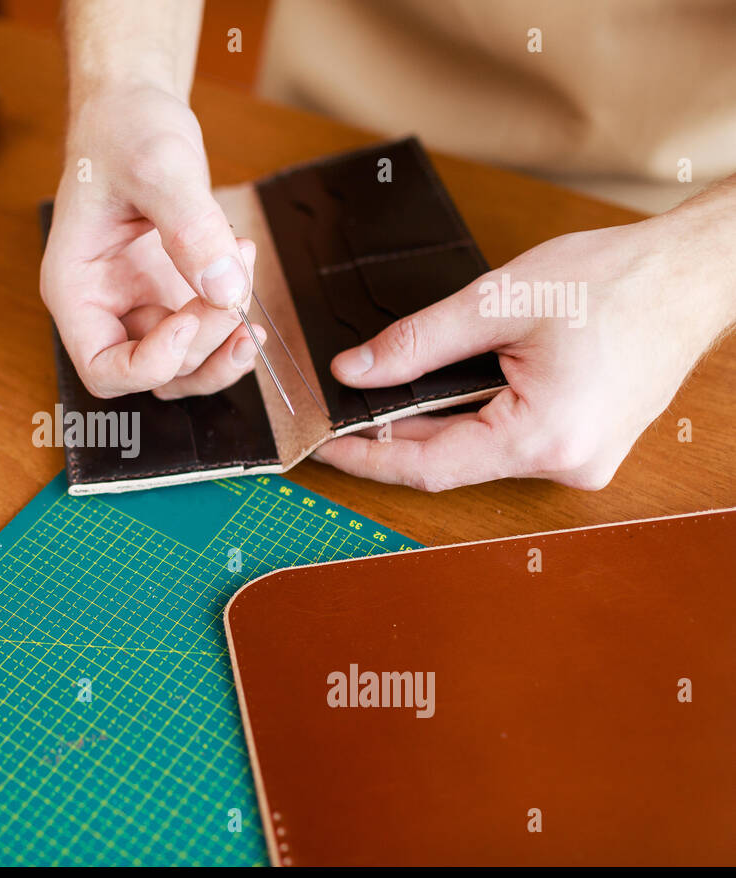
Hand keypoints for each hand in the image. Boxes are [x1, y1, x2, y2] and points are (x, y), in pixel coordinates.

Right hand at [40, 85, 261, 399]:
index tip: (186, 319)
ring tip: (247, 289)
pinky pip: (204, 333)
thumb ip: (192, 229)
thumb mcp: (159, 166)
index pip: (104, 369)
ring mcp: (141, 304)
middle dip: (202, 344)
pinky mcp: (172, 293)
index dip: (149, 363)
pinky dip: (230, 322)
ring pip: (184, 366)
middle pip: (153, 374)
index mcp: (76, 290)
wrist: (133, 106)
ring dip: (223, 345)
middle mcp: (105, 308)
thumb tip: (226, 289)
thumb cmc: (123, 129)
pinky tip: (245, 279)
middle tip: (234, 289)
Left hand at [312, 207, 735, 490]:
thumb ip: (417, 342)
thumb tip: (354, 371)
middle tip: (345, 402)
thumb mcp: (499, 301)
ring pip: (479, 449)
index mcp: (545, 437)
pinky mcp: (584, 445)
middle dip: (394, 430)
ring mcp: (580, 460)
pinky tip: (451, 384)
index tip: (322, 445)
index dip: (367, 457)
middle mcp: (566, 464)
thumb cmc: (617, 280)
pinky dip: (473, 414)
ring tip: (393, 388)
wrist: (694, 273)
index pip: (428, 466)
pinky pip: (509, 439)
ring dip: (435, 419)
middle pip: (451, 460)